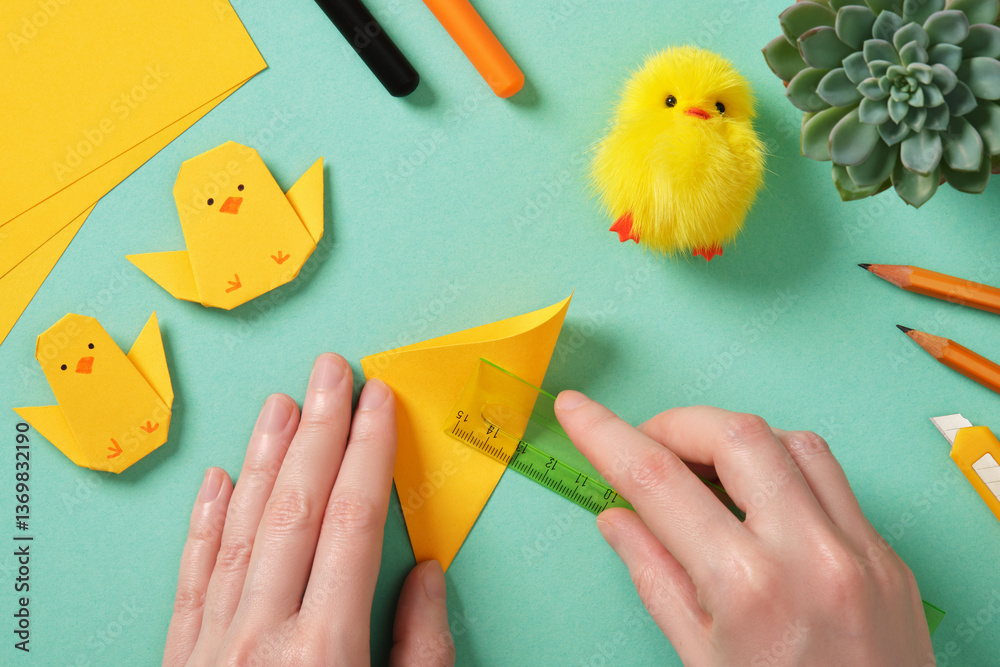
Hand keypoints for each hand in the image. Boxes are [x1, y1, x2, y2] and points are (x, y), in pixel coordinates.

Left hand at [164, 353, 454, 665]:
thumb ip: (421, 649)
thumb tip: (427, 576)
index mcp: (327, 650)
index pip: (354, 522)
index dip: (370, 451)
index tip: (378, 402)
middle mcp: (264, 637)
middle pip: (297, 508)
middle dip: (320, 431)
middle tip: (329, 372)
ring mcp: (213, 647)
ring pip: (241, 530)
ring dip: (264, 459)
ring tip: (281, 405)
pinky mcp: (183, 659)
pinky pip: (193, 577)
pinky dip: (206, 523)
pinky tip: (218, 480)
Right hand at [554, 392, 932, 665]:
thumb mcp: (700, 660)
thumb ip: (655, 577)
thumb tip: (618, 518)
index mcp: (748, 588)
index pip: (658, 481)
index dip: (605, 435)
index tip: (578, 411)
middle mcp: (810, 554)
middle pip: (736, 434)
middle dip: (678, 425)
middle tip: (647, 445)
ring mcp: (860, 550)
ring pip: (793, 441)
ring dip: (737, 439)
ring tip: (703, 469)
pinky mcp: (888, 555)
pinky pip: (833, 479)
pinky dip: (785, 468)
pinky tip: (760, 496)